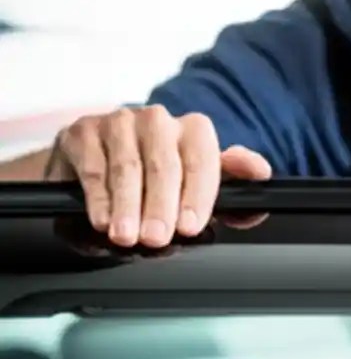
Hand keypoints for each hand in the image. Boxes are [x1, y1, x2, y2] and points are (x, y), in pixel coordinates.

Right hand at [46, 106, 271, 247]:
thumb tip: (261, 172)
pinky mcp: (83, 132)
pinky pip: (93, 168)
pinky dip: (97, 198)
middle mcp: (157, 120)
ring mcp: (118, 122)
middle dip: (160, 207)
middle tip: (156, 238)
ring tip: (126, 236)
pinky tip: (101, 219)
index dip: (197, 196)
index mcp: (194, 130)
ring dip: (126, 206)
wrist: (105, 157)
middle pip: (163, 166)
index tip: (190, 226)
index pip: (203, 161)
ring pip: (126, 168)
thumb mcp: (202, 181)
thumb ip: (235, 181)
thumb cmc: (161, 176)